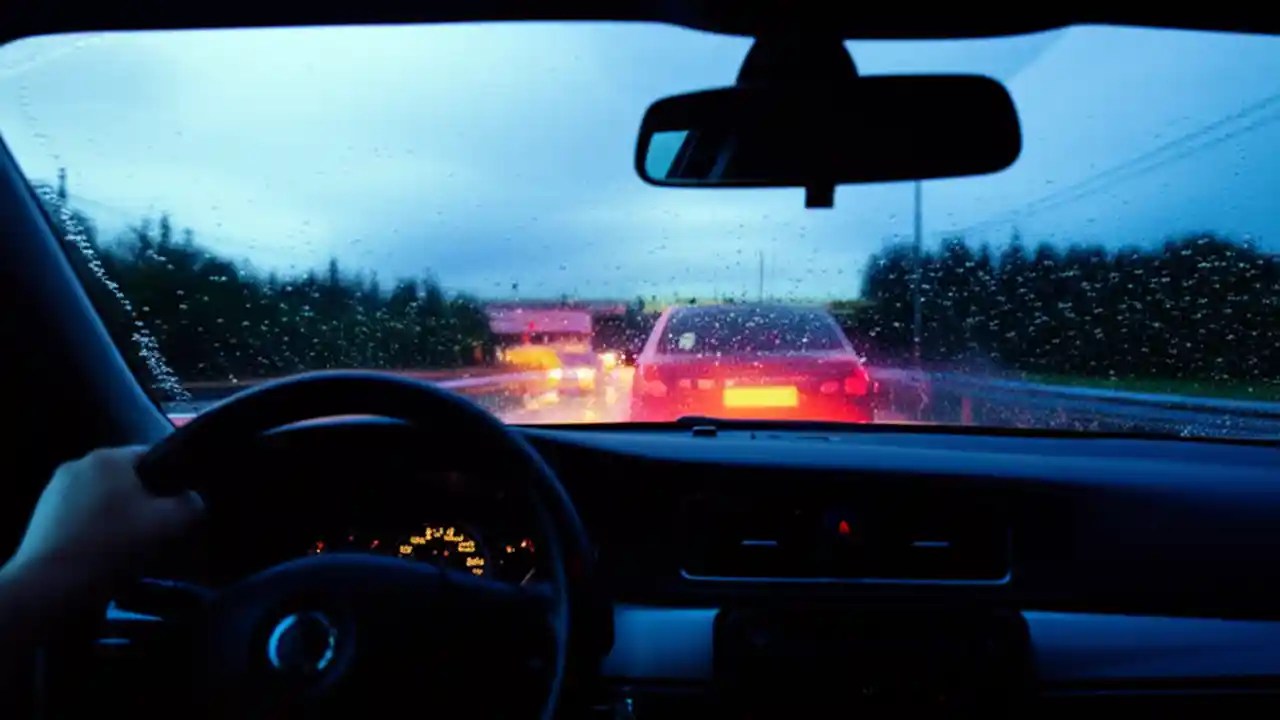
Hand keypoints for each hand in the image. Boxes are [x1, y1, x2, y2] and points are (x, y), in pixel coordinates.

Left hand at [6, 446, 202, 593]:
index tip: (181, 509)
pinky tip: (104, 557)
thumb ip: (192, 504)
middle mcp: (77, 466)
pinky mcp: (40, 520)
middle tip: (160, 533)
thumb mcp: (171, 524)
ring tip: (131, 550)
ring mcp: (53, 493)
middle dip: (144, 503)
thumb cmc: (114, 546)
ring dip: (119, 520)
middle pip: (126, 481)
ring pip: (103, 502)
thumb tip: (191, 500)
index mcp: (108, 457)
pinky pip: (82, 519)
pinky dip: (96, 533)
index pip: (153, 456)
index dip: (173, 482)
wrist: (51, 588)